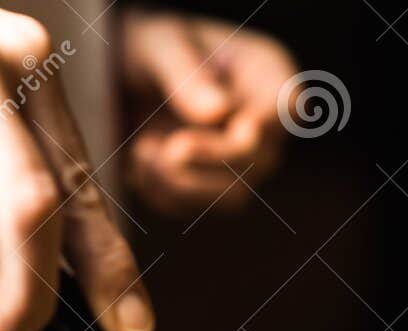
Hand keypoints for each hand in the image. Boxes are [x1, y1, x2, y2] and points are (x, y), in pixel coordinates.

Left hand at [121, 12, 295, 215]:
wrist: (117, 75)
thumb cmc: (149, 48)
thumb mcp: (159, 45)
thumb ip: (185, 74)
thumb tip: (219, 114)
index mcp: (263, 74)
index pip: (289, 106)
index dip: (274, 123)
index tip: (246, 127)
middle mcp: (261, 124)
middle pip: (260, 159)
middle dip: (214, 158)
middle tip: (172, 148)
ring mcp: (237, 163)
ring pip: (232, 195)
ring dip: (182, 182)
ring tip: (142, 150)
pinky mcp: (207, 189)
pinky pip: (193, 207)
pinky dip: (161, 190)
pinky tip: (140, 156)